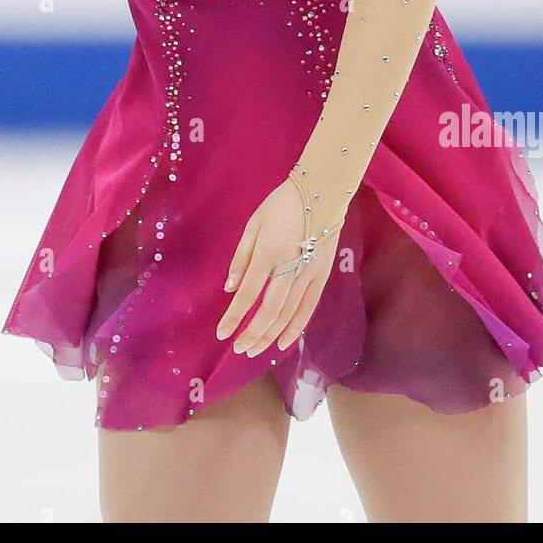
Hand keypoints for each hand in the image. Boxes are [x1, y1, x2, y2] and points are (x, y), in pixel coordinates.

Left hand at [216, 178, 341, 356]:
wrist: (321, 192)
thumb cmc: (282, 205)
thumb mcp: (254, 224)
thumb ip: (241, 257)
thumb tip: (230, 289)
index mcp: (269, 253)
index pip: (249, 294)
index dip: (234, 317)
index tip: (221, 334)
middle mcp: (290, 267)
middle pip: (270, 311)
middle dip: (252, 334)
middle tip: (238, 349)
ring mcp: (308, 273)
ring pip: (289, 314)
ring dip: (270, 335)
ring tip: (254, 350)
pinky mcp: (321, 276)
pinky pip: (308, 308)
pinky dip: (295, 327)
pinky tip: (283, 342)